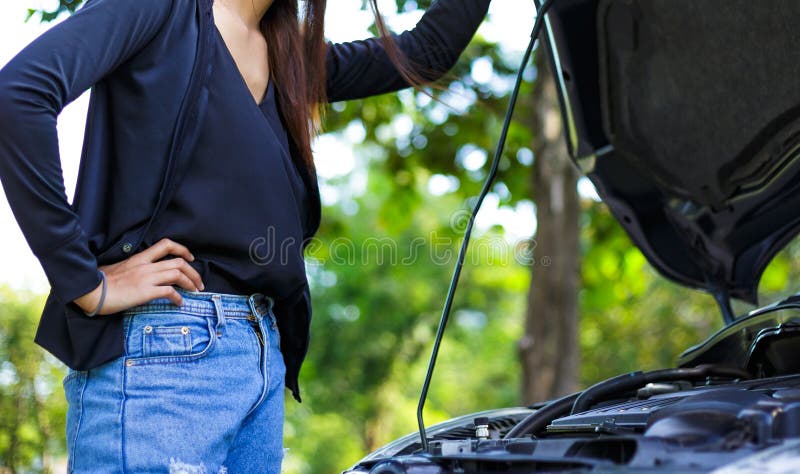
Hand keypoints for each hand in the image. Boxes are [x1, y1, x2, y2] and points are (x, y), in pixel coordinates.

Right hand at [73, 238, 204, 315]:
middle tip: (199, 282)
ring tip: (195, 291)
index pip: (165, 244)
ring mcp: (146, 278)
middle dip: (193, 272)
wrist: (91, 292)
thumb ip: (134, 268)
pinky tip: (180, 303)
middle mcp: (146, 265)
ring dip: (191, 283)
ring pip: (177, 274)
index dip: (182, 249)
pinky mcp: (145, 292)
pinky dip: (178, 297)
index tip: (190, 258)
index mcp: (140, 258)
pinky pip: (169, 291)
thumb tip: (143, 275)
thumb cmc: (101, 282)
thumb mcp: (120, 269)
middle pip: (179, 262)